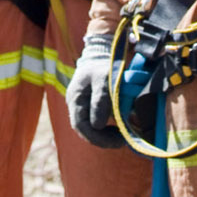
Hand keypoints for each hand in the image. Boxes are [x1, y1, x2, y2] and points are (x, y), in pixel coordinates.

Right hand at [66, 33, 125, 148]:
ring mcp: (81, 106)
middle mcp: (75, 104)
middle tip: (121, 142)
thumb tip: (97, 125)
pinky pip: (94, 123)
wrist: (100, 54)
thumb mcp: (104, 79)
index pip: (80, 125)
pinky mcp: (89, 106)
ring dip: (104, 136)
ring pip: (89, 129)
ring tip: (121, 137)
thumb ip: (101, 100)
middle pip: (84, 130)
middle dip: (102, 140)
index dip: (97, 137)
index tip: (118, 139)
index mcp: (75, 98)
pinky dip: (105, 130)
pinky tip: (118, 130)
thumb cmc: (103, 66)